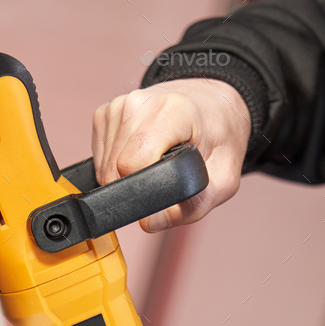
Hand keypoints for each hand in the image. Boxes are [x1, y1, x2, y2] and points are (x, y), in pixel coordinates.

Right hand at [92, 79, 250, 231]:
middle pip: (115, 168)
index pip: (132, 162)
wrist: (214, 104)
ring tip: (156, 161)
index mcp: (172, 111)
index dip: (142, 189)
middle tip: (165, 174)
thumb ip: (192, 207)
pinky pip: (100, 156)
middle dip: (135, 185)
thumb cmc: (220, 137)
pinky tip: (141, 154)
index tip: (161, 190)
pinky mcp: (106, 112)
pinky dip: (116, 164)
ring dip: (125, 176)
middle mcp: (139, 103)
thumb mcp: (223, 180)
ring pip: (105, 165)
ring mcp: (119, 105)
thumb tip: (149, 222)